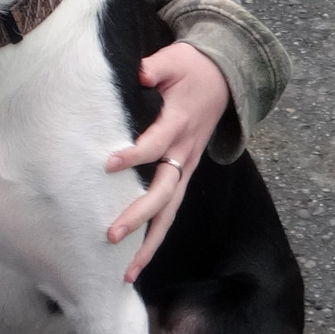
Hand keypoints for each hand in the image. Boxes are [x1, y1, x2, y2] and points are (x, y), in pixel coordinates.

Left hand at [104, 42, 231, 282]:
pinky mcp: (185, 173)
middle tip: (110, 234)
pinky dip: (156, 236)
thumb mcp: (173, 60)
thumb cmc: (192, 68)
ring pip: (170, 212)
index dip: (133, 155)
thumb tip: (136, 74)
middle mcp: (185, 152)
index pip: (155, 144)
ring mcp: (187, 166)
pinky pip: (172, 210)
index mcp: (179, 123)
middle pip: (164, 193)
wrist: (226, 77)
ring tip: (126, 273)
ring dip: (149, 243)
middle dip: (139, 216)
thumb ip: (153, 69)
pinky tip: (136, 261)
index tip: (107, 164)